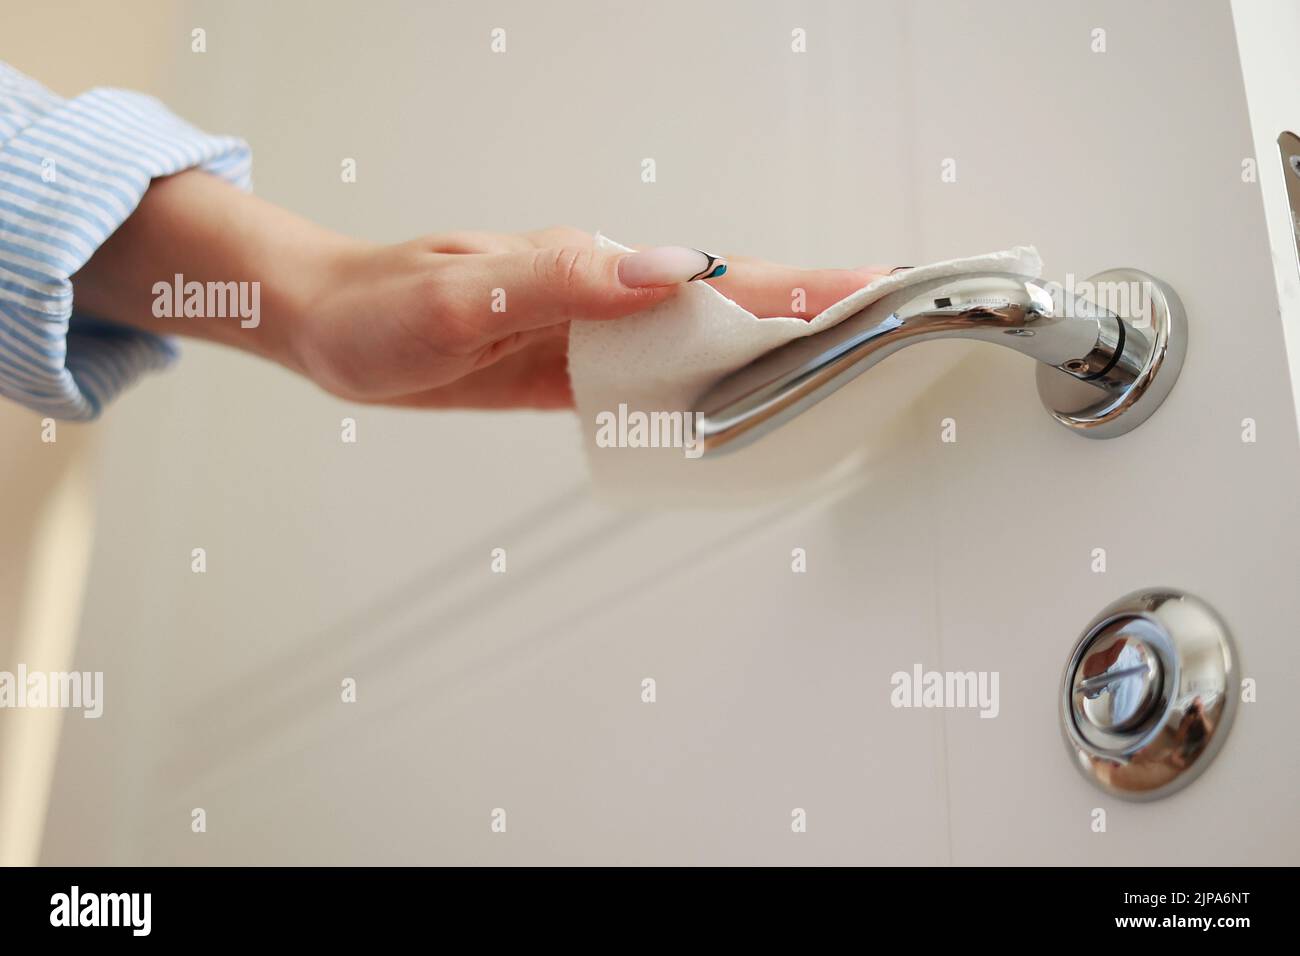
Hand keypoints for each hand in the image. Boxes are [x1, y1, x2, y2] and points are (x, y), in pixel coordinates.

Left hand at [72, 171, 893, 409]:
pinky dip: (707, 385)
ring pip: (701, 340)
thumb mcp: (466, 294)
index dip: (797, 285)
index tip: (873, 287)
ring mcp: (593, 333)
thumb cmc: (384, 306)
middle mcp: (604, 296)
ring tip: (844, 362)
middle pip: (729, 304)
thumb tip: (668, 269)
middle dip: (814, 310)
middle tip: (892, 319)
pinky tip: (738, 402)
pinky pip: (655, 378)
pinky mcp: (573, 370)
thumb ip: (565, 281)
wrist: (330, 326)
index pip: (716, 276)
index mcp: (593, 271)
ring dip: (773, 349)